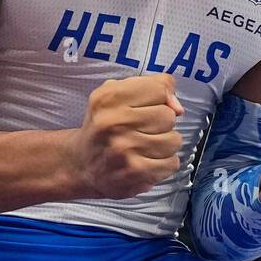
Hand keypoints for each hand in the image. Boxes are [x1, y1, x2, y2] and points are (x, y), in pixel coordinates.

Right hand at [68, 74, 185, 199]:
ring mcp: (124, 149)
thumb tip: (178, 108)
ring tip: (145, 147)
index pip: (160, 88)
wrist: (82, 164)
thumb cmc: (107, 124)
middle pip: (169, 116)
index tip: (145, 108)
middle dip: (161, 123)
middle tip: (142, 130)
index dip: (158, 98)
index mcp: (109, 97)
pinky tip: (147, 162)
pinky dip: (164, 164)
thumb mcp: (119, 94)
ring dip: (165, 144)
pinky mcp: (134, 172)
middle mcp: (114, 122)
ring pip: (174, 140)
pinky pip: (172, 163)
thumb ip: (153, 88)